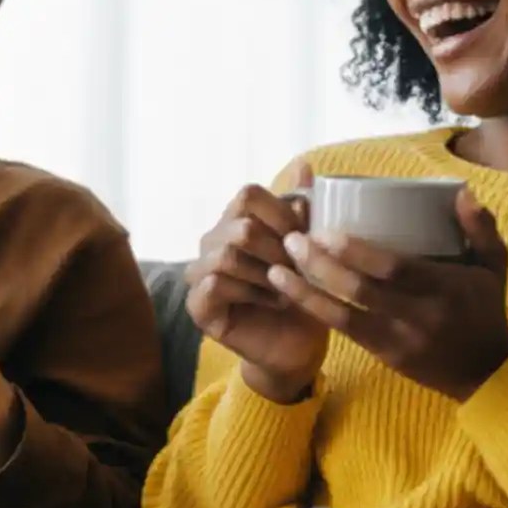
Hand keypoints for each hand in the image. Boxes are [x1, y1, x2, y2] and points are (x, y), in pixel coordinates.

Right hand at [185, 164, 329, 403]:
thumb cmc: (305, 292)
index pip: (248, 194)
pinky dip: (253, 292)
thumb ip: (303, 206)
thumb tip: (304, 162)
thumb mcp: (310, 246)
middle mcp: (212, 240)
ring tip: (290, 288)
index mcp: (236, 220)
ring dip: (267, 273)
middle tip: (299, 271)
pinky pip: (217, 283)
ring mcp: (200, 271)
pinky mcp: (197, 304)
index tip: (306, 238)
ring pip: (227, 254)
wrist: (299, 345)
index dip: (282, 213)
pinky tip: (275, 302)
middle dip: (279, 250)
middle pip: (241, 226)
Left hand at [271, 189, 507, 401]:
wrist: (486, 372)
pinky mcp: (385, 356)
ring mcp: (398, 340)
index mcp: (443, 289)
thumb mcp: (493, 265)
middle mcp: (418, 316)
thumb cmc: (485, 308)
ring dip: (306, 293)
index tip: (325, 231)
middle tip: (291, 240)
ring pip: (344, 317)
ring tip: (275, 270)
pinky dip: (317, 313)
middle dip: (321, 267)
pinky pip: (345, 333)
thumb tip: (461, 192)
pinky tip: (292, 295)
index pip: (394, 270)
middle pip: (361, 291)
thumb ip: (481, 227)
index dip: (357, 252)